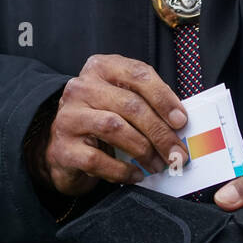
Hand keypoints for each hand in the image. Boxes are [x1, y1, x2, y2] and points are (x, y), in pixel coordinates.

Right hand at [43, 54, 188, 196]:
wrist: (61, 147)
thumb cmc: (100, 119)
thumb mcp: (121, 101)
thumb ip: (147, 103)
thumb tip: (179, 125)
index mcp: (100, 68)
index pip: (138, 74)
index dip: (164, 98)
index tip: (181, 120)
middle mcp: (81, 88)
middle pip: (130, 105)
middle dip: (160, 132)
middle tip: (177, 152)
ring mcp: (69, 117)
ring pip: (114, 128)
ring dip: (144, 150)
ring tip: (158, 164)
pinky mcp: (63, 148)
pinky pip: (98, 159)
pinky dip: (122, 170)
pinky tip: (136, 174)